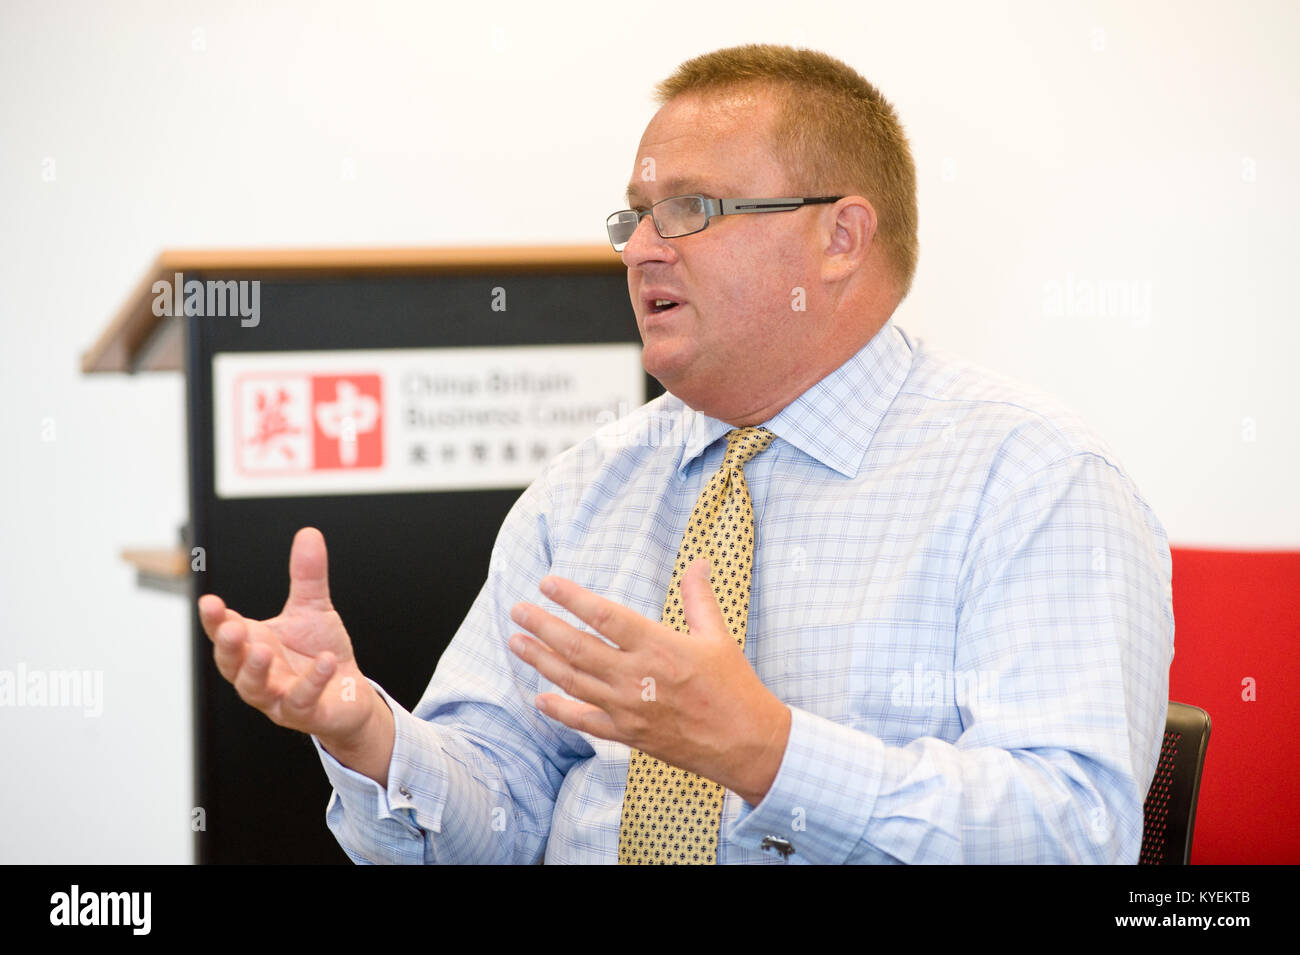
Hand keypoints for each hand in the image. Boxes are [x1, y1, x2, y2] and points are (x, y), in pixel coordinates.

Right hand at [197, 527, 392, 781]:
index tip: (210, 602)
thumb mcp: (313, 609)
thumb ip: (307, 575)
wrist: (350, 696)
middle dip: (228, 647)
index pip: (225, 632)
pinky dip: (312, 681)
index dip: (215, 620)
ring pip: (255, 689)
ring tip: (264, 651)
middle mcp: (259, 674)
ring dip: (256, 671)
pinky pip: (302, 700)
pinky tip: (326, 661)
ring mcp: (278, 697)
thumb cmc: (320, 654)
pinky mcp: (306, 714)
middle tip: (232, 629)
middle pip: (230, 664)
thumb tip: (308, 533)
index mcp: (254, 645)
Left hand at [507, 559, 790, 804]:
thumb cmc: (734, 686)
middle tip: (519, 610)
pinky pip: (585, 722)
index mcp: (659, 647)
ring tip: (517, 642)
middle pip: (578, 648)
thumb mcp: (718, 635)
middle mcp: (637, 677)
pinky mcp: (629, 735)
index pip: (605, 617)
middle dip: (543, 627)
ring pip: (573, 681)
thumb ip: (698, 597)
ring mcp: (629, 709)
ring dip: (541, 661)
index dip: (573, 599)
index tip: (548, 584)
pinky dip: (560, 710)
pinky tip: (540, 699)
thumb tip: (698, 562)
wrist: (746, 743)